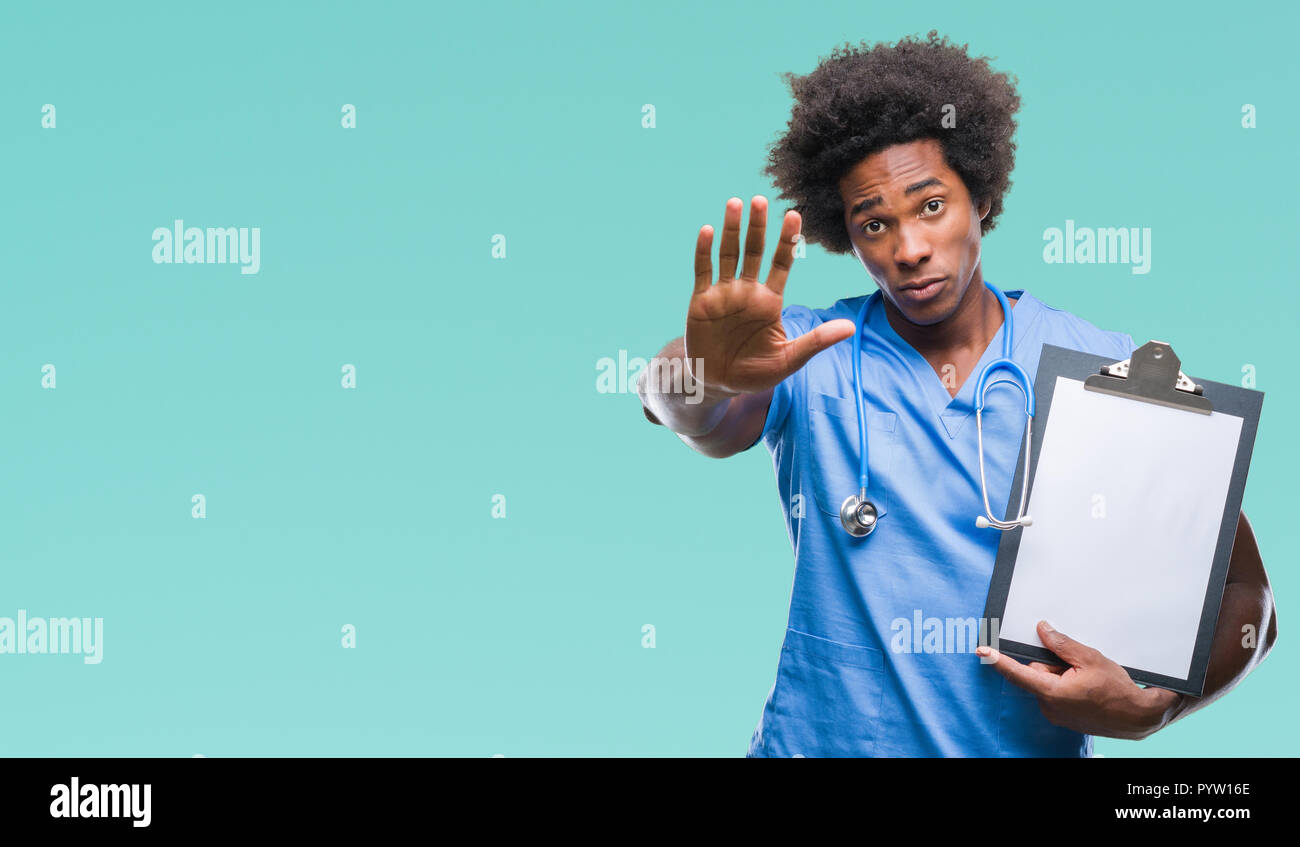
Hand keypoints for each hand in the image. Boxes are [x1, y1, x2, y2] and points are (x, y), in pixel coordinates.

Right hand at [686, 196, 854, 395]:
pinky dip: (705, 252)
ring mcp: (724, 293)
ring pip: (728, 254)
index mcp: (770, 301)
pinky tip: (708, 230)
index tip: (794, 215)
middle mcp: (747, 291)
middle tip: (761, 200)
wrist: (719, 384)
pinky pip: (703, 271)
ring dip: (732, 230)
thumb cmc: (755, 373)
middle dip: (758, 227)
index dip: (787, 240)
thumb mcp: (789, 360)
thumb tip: (849, 327)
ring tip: (735, 203)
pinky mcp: (701, 301)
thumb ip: (816, 341)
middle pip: (754, 252)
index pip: (782, 263)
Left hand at [977, 620, 1183, 739]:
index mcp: (1053, 692)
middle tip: (1077, 665)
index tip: (982, 650)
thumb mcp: (1090, 659)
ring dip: (1061, 675)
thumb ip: (1062, 644)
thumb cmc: (1118, 691)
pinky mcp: (1063, 717)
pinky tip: (1085, 686)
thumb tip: (1042, 630)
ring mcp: (1056, 714)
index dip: (998, 660)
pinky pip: (1055, 693)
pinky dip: (1066, 685)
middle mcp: (1050, 706)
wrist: (1138, 716)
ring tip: (1086, 678)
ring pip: (1047, 682)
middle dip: (1052, 663)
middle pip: (1037, 672)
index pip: (1018, 673)